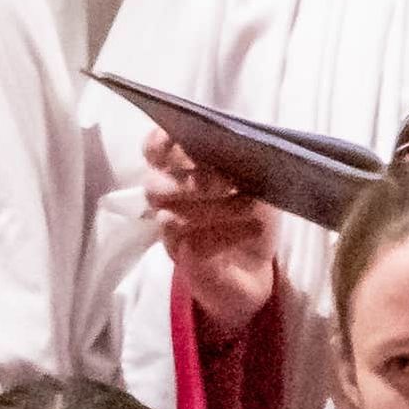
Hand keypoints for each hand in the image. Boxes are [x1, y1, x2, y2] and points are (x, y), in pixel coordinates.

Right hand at [146, 130, 279, 341]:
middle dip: (191, 182)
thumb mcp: (255, 179)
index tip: (179, 139)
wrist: (255, 269)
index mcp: (180, 170)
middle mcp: (168, 199)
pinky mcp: (184, 260)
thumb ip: (240, 159)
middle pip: (154, 185)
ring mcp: (171, 232)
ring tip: (250, 207)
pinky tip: (252, 229)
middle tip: (226, 183)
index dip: (159, 143)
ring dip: (215, 209)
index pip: (153, 150)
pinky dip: (226, 236)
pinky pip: (193, 246)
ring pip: (170, 217)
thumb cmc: (252, 213)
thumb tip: (238, 143)